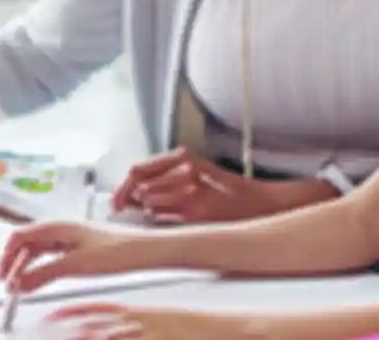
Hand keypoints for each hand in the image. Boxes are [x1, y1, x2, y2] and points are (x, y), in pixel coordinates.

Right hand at [0, 222, 167, 293]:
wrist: (144, 251)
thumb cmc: (116, 251)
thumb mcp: (76, 265)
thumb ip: (44, 273)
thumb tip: (19, 281)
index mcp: (58, 226)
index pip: (21, 235)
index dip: (8, 256)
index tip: (2, 276)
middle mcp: (62, 229)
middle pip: (28, 243)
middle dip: (15, 263)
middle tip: (9, 286)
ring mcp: (71, 238)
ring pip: (40, 251)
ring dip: (28, 268)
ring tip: (21, 287)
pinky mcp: (80, 248)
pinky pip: (53, 257)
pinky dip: (42, 269)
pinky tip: (39, 281)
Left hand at [44, 303, 252, 339]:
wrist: (236, 330)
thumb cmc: (202, 332)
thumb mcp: (167, 325)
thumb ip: (142, 328)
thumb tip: (119, 332)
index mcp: (146, 314)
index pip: (104, 308)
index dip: (76, 311)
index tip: (53, 313)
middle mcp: (148, 321)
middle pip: (102, 320)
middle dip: (72, 324)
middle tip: (46, 326)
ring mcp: (156, 333)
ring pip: (114, 332)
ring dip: (89, 334)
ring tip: (65, 334)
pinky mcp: (165, 338)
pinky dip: (117, 339)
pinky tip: (102, 338)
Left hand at [110, 147, 271, 223]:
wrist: (261, 204)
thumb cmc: (232, 189)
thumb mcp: (202, 169)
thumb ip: (171, 172)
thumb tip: (138, 185)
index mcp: (186, 158)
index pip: (139, 169)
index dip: (123, 185)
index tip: (117, 197)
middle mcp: (185, 173)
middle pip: (139, 187)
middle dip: (128, 199)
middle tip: (123, 207)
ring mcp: (189, 194)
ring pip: (148, 205)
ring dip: (146, 210)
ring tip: (153, 210)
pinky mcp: (195, 214)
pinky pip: (163, 219)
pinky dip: (159, 219)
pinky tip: (168, 217)